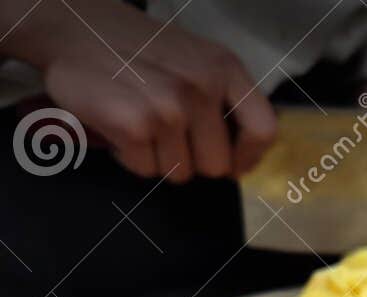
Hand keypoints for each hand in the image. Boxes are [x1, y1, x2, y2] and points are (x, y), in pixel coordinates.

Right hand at [3, 0, 276, 180]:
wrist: (76, 26)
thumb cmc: (141, 51)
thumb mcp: (198, 60)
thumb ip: (226, 100)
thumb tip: (242, 159)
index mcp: (225, 69)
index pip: (263, 131)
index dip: (248, 157)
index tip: (233, 164)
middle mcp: (201, 87)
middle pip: (217, 166)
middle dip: (192, 159)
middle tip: (166, 132)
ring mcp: (169, 107)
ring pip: (180, 172)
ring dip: (157, 157)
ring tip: (140, 121)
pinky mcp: (134, 125)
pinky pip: (146, 169)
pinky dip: (129, 156)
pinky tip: (119, 126)